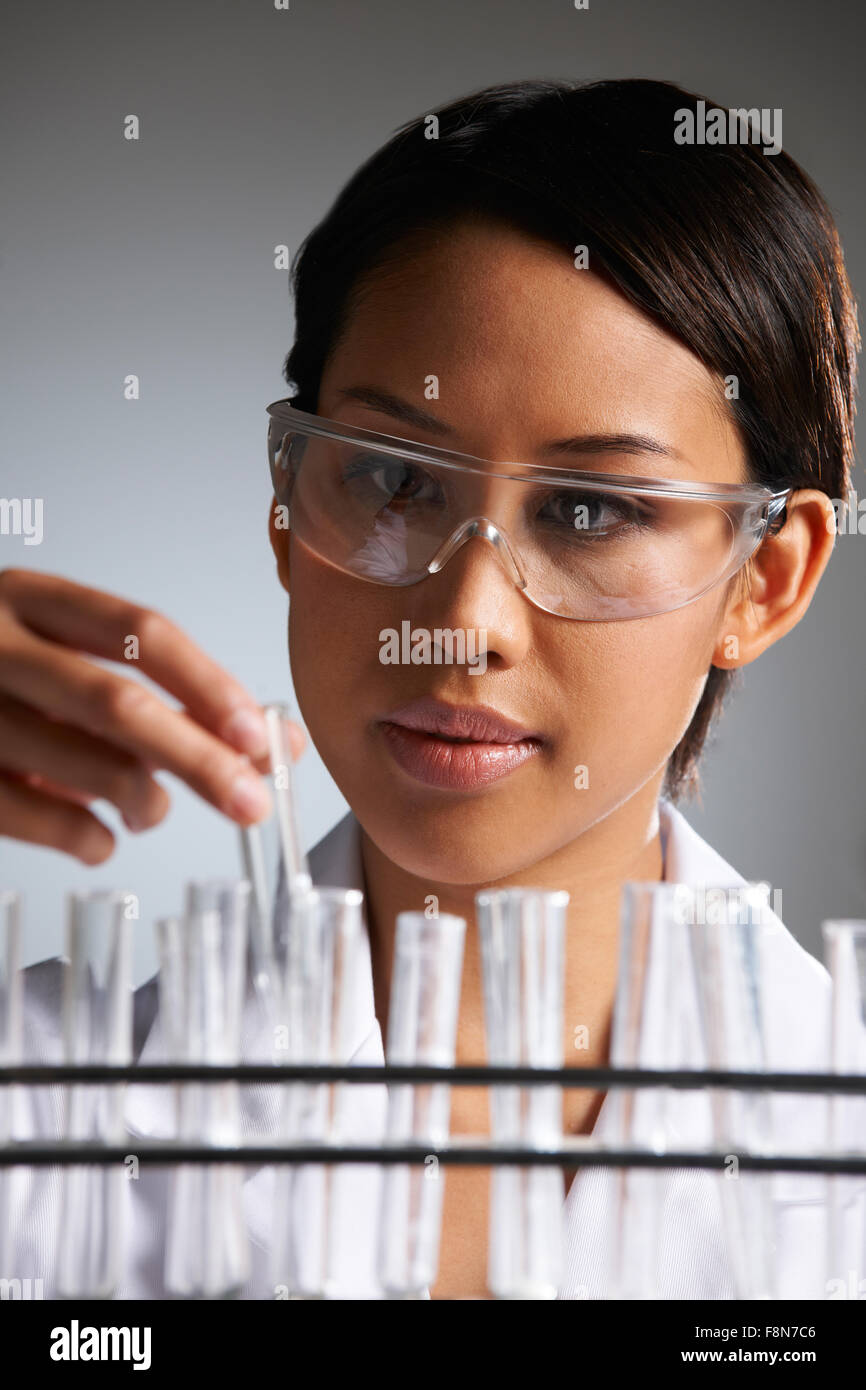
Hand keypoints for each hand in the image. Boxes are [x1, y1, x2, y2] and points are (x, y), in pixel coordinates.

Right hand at [0, 568, 304, 863]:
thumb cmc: (5, 681)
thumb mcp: (72, 659)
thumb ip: (168, 692)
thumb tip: (274, 743)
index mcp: (33, 598)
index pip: (142, 631)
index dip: (209, 684)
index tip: (260, 737)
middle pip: (117, 701)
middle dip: (197, 758)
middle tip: (250, 804)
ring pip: (76, 761)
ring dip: (141, 799)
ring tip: (152, 811)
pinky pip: (24, 814)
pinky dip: (83, 836)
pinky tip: (102, 838)